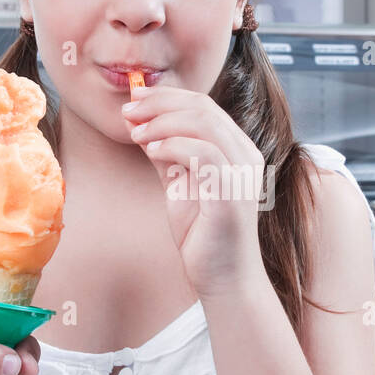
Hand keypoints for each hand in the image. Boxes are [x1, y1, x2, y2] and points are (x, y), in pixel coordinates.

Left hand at [121, 83, 266, 297]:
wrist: (222, 277)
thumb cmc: (202, 233)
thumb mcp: (179, 184)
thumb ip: (167, 154)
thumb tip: (142, 123)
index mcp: (236, 149)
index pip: (204, 105)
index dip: (166, 97)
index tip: (134, 101)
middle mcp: (246, 155)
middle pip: (203, 108)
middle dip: (160, 104)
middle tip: (129, 112)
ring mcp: (242, 173)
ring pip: (205, 124)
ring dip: (163, 122)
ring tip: (137, 133)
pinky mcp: (232, 193)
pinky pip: (204, 154)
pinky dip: (174, 146)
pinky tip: (152, 152)